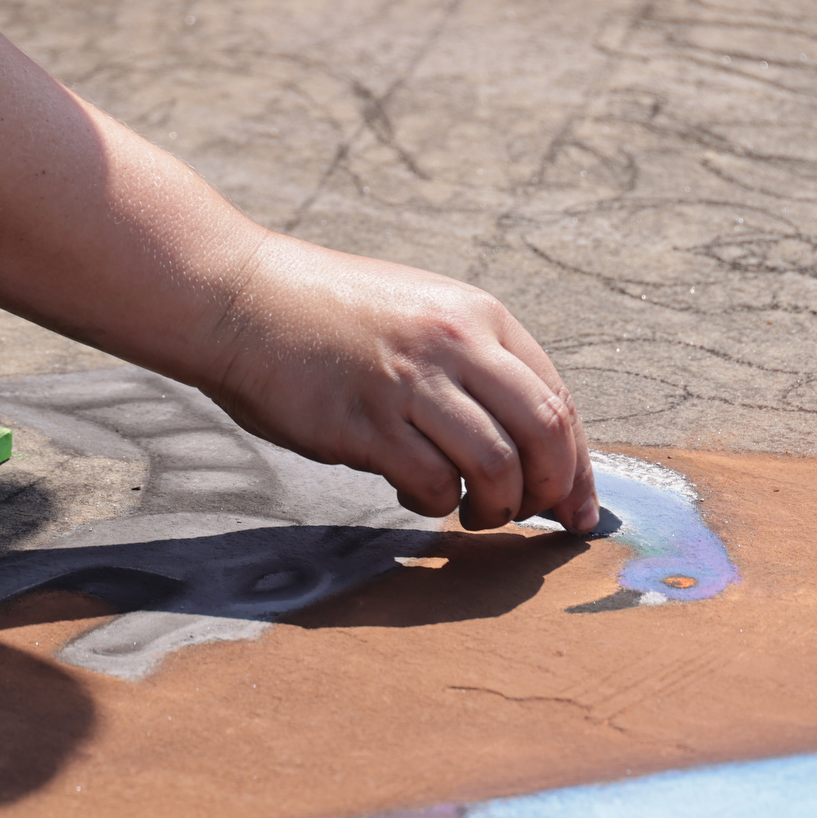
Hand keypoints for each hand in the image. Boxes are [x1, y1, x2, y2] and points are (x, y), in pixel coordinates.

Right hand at [198, 233, 598, 533]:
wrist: (238, 299)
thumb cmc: (327, 317)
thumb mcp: (419, 315)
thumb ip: (472, 365)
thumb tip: (524, 443)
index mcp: (478, 316)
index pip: (557, 399)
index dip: (577, 465)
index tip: (578, 509)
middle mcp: (454, 343)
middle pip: (544, 433)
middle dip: (552, 491)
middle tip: (534, 518)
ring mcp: (410, 382)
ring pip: (496, 465)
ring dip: (496, 507)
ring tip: (472, 513)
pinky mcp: (365, 422)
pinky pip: (431, 482)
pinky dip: (434, 503)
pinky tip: (411, 492)